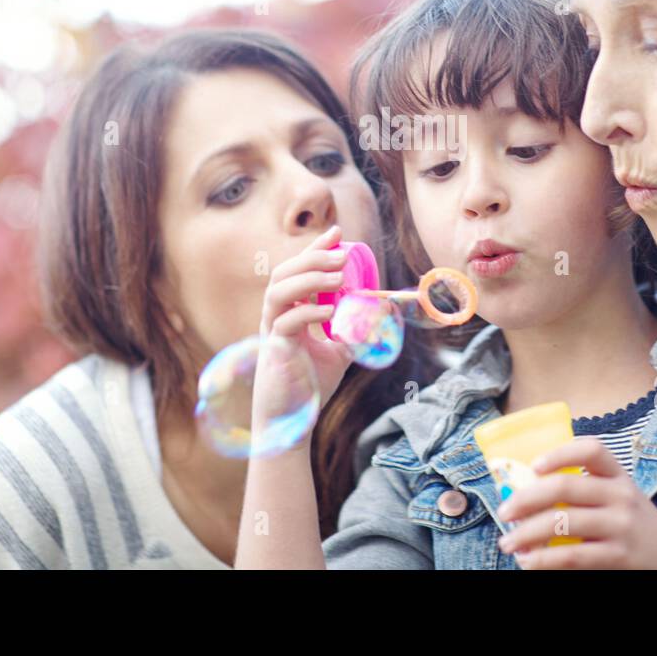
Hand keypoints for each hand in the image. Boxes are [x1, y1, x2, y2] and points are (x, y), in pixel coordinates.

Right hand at [256, 225, 355, 414]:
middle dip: (312, 258)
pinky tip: (330, 309)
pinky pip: (284, 323)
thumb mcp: (341, 352)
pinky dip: (307, 311)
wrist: (292, 421)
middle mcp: (276, 318)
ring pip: (277, 292)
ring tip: (338, 278)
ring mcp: (272, 333)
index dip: (314, 249)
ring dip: (308, 279)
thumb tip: (384, 309)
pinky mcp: (274, 351)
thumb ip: (357, 330)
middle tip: (341, 255)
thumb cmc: (310, 387)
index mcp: (289, 312)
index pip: (296, 271)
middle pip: (284, 274)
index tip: (336, 233)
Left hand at [494, 437, 656, 568]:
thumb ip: (586, 490)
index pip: (591, 449)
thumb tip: (525, 493)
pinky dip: (544, 560)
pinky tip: (529, 562)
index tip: (533, 465)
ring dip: (526, 533)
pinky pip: (572, 556)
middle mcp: (622, 496)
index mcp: (618, 475)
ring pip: (563, 522)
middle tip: (503, 511)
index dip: (559, 453)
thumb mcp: (620, 497)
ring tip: (508, 542)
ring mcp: (621, 526)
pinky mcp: (618, 556)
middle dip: (526, 497)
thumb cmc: (633, 523)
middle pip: (566, 486)